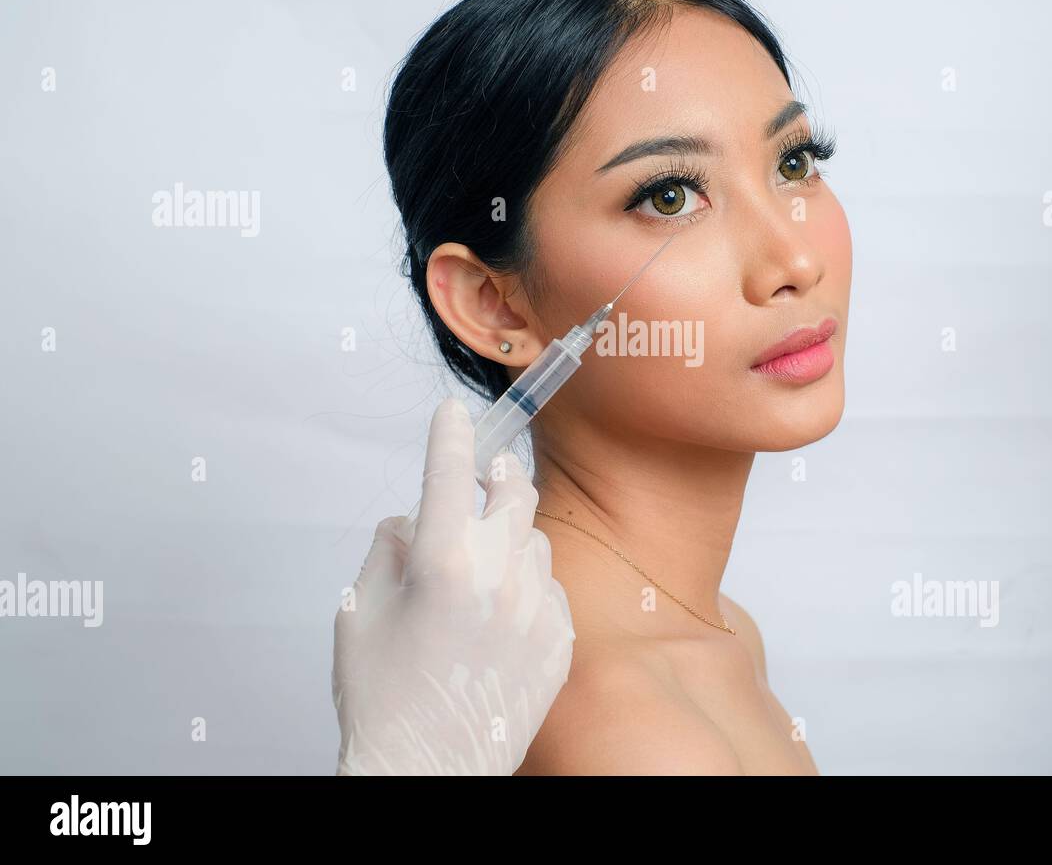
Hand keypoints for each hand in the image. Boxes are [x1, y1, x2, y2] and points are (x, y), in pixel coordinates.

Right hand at [331, 397, 574, 773]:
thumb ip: (388, 549)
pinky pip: (551, 588)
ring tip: (477, 576)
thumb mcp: (358, 613)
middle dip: (495, 478)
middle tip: (478, 484)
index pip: (450, 473)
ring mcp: (537, 609)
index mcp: (443, 564)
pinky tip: (498, 618)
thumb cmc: (385, 700)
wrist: (429, 770)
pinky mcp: (560, 640)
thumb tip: (413, 519)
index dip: (450, 435)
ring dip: (510, 538)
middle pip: (516, 491)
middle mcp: (499, 577)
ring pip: (536, 540)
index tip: (454, 414)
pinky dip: (527, 587)